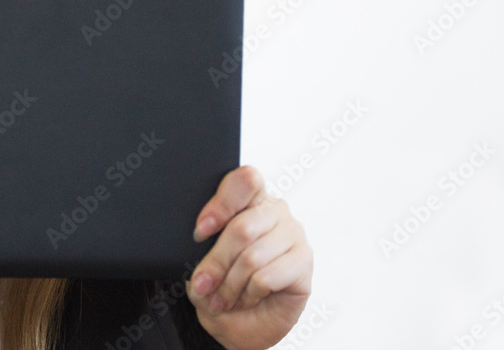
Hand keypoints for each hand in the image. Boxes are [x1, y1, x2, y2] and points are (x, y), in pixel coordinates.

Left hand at [184, 166, 312, 349]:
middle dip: (216, 263)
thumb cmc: (224, 285)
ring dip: (229, 285)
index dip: (221, 204)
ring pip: (252, 256)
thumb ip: (200, 257)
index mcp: (249, 198)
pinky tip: (245, 300)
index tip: (200, 232)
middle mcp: (275, 210)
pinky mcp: (304, 261)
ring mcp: (293, 233)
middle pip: (241, 228)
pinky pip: (267, 277)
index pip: (244, 181)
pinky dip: (248, 294)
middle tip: (202, 285)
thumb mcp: (203, 267)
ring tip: (220, 300)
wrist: (248, 321)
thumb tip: (202, 261)